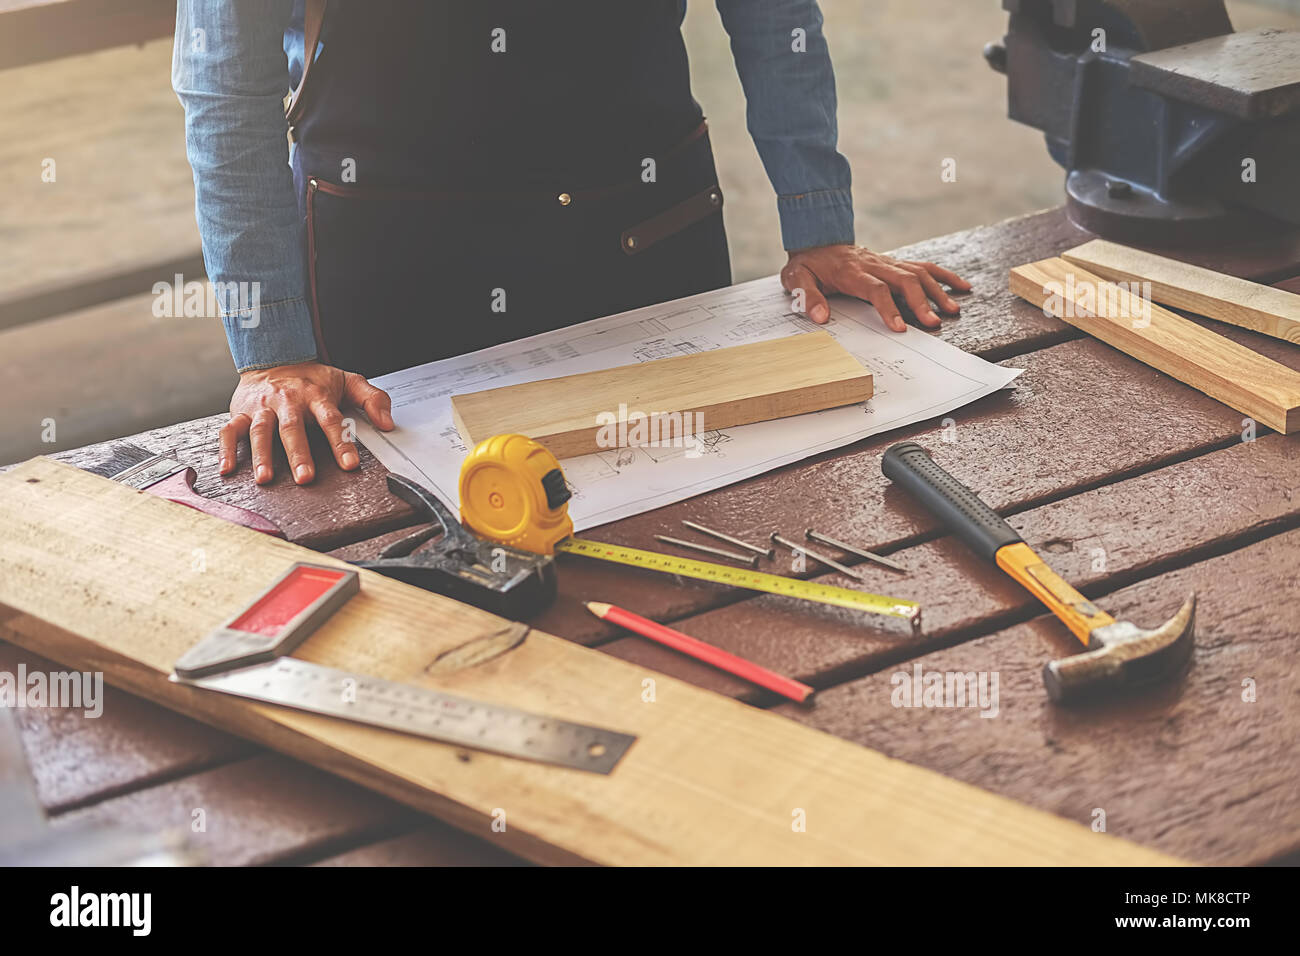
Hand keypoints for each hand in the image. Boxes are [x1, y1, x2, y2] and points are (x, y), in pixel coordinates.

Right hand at [220, 361, 394, 484]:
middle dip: (298, 454)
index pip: (330, 420)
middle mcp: (288, 402)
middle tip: (306, 478)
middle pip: (293, 428)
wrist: (274, 357)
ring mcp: (263, 408)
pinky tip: (228, 469)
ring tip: (265, 478)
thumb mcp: (347, 381)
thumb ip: (372, 399)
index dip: (340, 442)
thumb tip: (388, 423)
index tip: (349, 464)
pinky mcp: (241, 412)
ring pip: (260, 431)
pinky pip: (230, 430)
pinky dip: (226, 449)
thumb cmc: (313, 378)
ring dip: (261, 455)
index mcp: (315, 395)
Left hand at [781, 244, 971, 330]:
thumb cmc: (809, 265)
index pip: (876, 289)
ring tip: (952, 311)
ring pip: (919, 273)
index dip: (889, 308)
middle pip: (904, 280)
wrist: (817, 241)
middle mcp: (875, 265)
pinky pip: (924, 267)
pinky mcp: (895, 263)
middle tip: (934, 323)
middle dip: (921, 302)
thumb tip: (820, 316)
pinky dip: (945, 276)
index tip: (900, 327)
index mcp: (852, 272)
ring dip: (938, 291)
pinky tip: (962, 287)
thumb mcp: (797, 279)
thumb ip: (807, 296)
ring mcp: (888, 262)